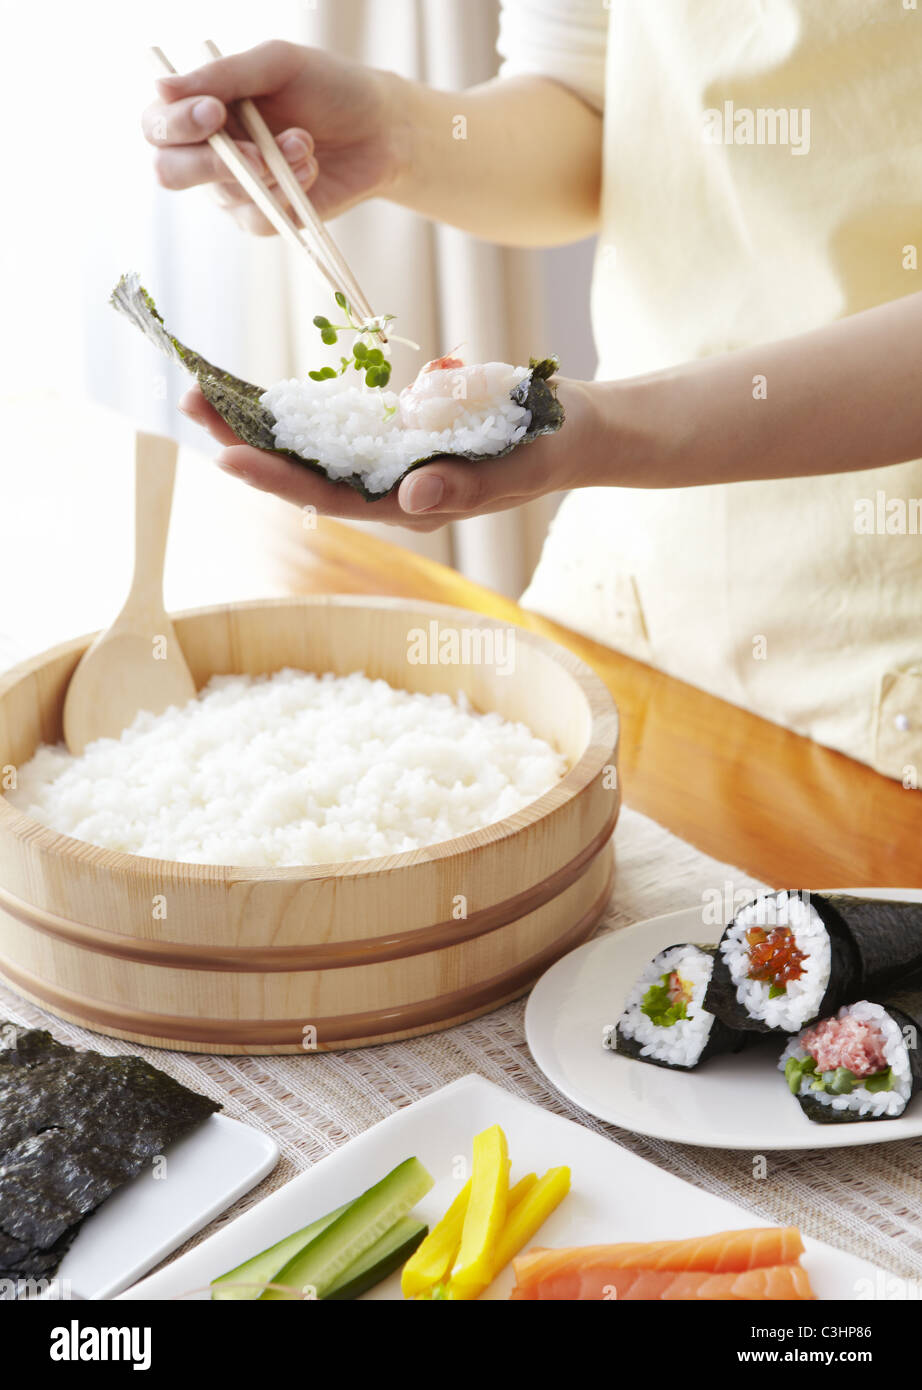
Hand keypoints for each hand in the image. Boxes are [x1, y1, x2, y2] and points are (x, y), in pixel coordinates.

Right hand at [141, 40, 406, 232]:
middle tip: (255, 152)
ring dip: (269, 169)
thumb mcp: (277, 66)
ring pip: (224, 195)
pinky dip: (286, 192)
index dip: (176, 124)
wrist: (381, 129)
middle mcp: (209, 152)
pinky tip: (310, 168)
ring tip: (305, 143)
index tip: (214, 111)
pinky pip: (257, 217)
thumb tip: (160, 87)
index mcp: (201, 109)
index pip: (157, 125)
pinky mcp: (266, 218)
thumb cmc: (327, 87)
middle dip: (208, 164)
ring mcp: (236, 189)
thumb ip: (224, 76)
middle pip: (170, 172)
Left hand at [179, 379, 599, 530]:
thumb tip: (410, 499)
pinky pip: (336, 425)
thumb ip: (465, 488)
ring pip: (312, 448)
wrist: (575, 430)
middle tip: (190, 401)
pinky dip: (298, 408)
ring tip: (208, 392)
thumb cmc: (550, 448)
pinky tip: (262, 391)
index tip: (226, 453)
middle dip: (247, 440)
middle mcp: (390, 490)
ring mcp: (390, 464)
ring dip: (261, 422)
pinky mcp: (396, 436)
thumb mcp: (515, 466)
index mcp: (411, 505)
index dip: (275, 476)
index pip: (329, 495)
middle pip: (305, 471)